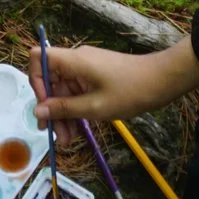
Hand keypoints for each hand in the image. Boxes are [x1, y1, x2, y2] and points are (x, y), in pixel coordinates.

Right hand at [29, 38, 198, 124]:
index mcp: (74, 61)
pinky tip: (78, 129)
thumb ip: (64, 109)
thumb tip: (37, 112)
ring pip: (65, 90)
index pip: (40, 58)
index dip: (36, 81)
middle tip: (56, 136)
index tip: (44, 106)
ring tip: (68, 140)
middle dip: (52, 108)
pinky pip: (78, 92)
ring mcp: (87, 69)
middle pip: (52, 81)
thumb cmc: (130, 92)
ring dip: (64, 114)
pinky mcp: (96, 76)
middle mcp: (77, 61)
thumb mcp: (94, 107)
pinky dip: (76, 109)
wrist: (162, 81)